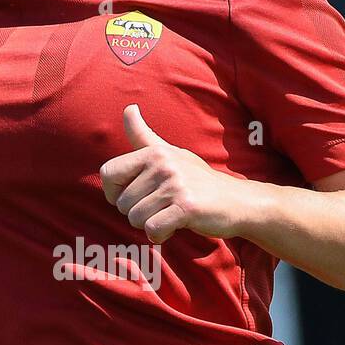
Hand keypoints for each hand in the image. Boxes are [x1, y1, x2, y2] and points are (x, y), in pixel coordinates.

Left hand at [100, 105, 247, 243]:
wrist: (236, 200)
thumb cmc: (197, 179)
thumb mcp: (170, 153)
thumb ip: (143, 135)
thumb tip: (128, 108)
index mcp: (154, 152)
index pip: (108, 173)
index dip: (114, 192)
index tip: (133, 197)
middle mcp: (163, 165)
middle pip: (122, 203)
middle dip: (137, 213)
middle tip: (161, 208)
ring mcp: (175, 185)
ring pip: (135, 218)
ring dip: (150, 225)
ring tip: (169, 215)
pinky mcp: (186, 207)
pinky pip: (152, 229)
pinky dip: (159, 235)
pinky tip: (173, 228)